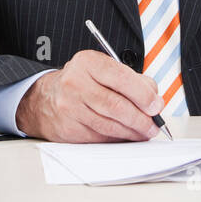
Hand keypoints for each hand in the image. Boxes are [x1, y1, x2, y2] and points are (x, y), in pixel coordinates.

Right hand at [15, 51, 165, 141]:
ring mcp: (69, 107)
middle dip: (141, 119)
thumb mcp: (103, 69)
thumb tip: (154, 100)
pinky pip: (100, 137)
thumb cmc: (81, 82)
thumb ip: (133, 81)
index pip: (121, 78)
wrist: (44, 98)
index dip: (143, 95)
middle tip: (154, 124)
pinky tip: (125, 136)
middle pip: (116, 106)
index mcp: (87, 62)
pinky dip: (117, 138)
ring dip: (133, 132)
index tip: (156, 105)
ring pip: (110, 125)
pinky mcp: (68, 128)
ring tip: (144, 132)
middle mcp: (75, 83)